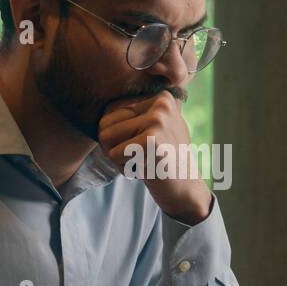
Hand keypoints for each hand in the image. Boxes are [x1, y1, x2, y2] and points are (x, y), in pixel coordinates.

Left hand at [98, 91, 212, 224]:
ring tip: (141, 162)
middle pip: (104, 122)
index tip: (139, 147)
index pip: (110, 110)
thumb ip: (131, 115)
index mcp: (160, 96)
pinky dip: (124, 168)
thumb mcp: (152, 128)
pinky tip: (144, 169)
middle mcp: (160, 101)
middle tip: (138, 157)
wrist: (186, 189)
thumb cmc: (163, 160)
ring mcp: (158, 119)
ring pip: (105, 137)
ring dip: (118, 158)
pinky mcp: (152, 139)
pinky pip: (114, 154)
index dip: (114, 135)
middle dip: (113, 147)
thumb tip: (100, 112)